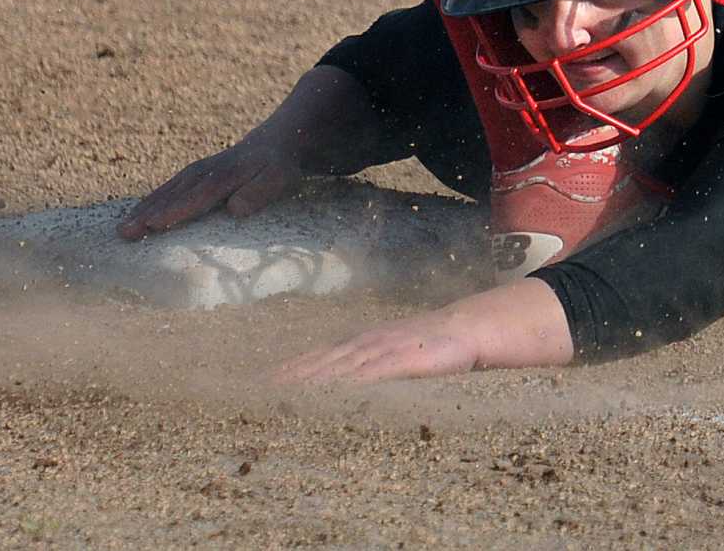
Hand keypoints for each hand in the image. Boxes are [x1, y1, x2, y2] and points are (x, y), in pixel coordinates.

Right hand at [117, 137, 303, 240]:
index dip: (174, 211)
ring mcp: (195, 172)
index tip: (152, 224)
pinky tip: (137, 215)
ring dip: (143, 209)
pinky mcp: (192, 174)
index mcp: (223, 177)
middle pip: (172, 196)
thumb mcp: (277, 178)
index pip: (195, 198)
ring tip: (123, 228)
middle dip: (147, 214)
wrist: (273, 140)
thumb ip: (257, 192)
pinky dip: (150, 201)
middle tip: (124, 232)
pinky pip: (167, 189)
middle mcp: (204, 172)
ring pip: (165, 192)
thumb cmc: (275, 166)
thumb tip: (234, 208)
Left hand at [273, 308, 483, 384]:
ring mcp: (381, 351)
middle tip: (260, 392)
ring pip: (338, 369)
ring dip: (310, 381)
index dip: (291, 370)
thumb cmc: (428, 346)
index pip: (317, 358)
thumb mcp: (391, 356)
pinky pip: (371, 375)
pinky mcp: (401, 361)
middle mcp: (363, 344)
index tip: (263, 383)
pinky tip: (332, 394)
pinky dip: (349, 384)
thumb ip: (370, 368)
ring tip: (284, 395)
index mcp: (359, 344)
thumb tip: (345, 389)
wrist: (463, 328)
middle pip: (320, 363)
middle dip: (290, 377)